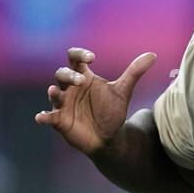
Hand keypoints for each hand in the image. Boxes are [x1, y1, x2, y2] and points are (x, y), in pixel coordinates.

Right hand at [36, 47, 156, 156]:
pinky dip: (43, 117)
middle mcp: (70, 87)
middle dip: (69, 75)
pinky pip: (48, 117)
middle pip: (62, 74)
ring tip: (55, 91)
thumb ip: (134, 73)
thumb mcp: (123, 92)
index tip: (92, 57)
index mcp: (83, 76)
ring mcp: (62, 103)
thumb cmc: (111, 111)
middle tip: (81, 80)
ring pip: (53, 92)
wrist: (108, 137)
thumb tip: (153, 55)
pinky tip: (40, 118)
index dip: (79, 55)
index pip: (74, 58)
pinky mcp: (59, 120)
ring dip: (54, 92)